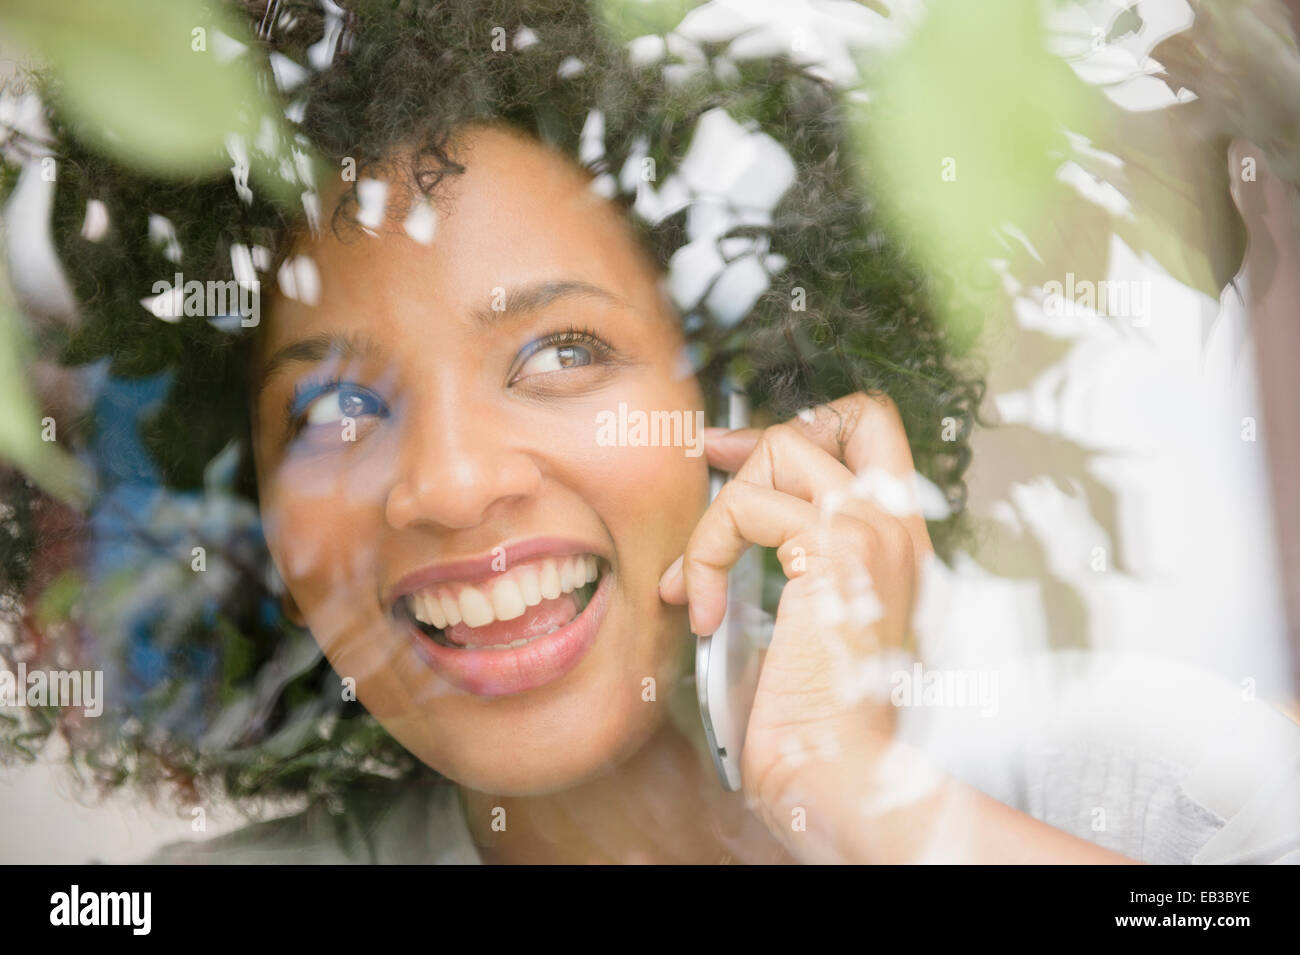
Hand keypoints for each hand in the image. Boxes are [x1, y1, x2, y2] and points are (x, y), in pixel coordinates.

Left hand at [658, 391, 934, 820]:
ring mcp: (874, 532)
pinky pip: (746, 507)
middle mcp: (898, 529)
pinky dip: (704, 551)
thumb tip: (748, 522)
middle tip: (714, 459)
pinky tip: (702, 609)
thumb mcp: (815, 623)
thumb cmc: (820, 719)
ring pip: (787, 448)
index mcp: (900, 546)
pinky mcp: (836, 548)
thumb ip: (801, 566)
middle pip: (852, 413)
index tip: (736, 456)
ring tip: (697, 579)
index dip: (808, 429)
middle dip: (774, 430)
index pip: (875, 439)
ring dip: (720, 509)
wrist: (842, 772)